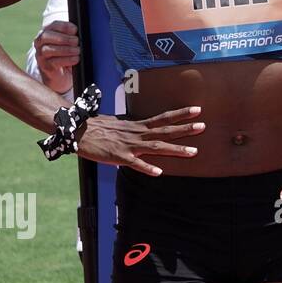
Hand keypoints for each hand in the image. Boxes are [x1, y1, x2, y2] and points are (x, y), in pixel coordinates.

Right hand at [34, 21, 78, 93]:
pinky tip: (75, 59)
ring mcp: (40, 55)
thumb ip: (73, 36)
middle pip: (46, 36)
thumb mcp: (70, 43)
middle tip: (76, 41)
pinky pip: (54, 62)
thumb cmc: (67, 54)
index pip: (53, 25)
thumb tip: (81, 33)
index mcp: (47, 32)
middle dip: (64, 38)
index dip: (64, 26)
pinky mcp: (45, 66)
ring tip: (77, 51)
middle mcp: (40, 42)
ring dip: (66, 50)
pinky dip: (67, 60)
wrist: (62, 74)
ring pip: (48, 49)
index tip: (75, 30)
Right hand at [75, 107, 204, 175]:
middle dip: (185, 129)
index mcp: (138, 125)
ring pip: (156, 147)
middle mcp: (137, 133)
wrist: (78, 131)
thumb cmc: (99, 128)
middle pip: (165, 130)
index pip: (163, 117)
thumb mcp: (121, 124)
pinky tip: (159, 173)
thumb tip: (145, 126)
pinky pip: (135, 164)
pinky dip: (147, 168)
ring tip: (193, 152)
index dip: (180, 114)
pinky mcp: (118, 156)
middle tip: (203, 126)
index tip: (198, 109)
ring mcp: (129, 145)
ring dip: (176, 149)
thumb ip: (135, 127)